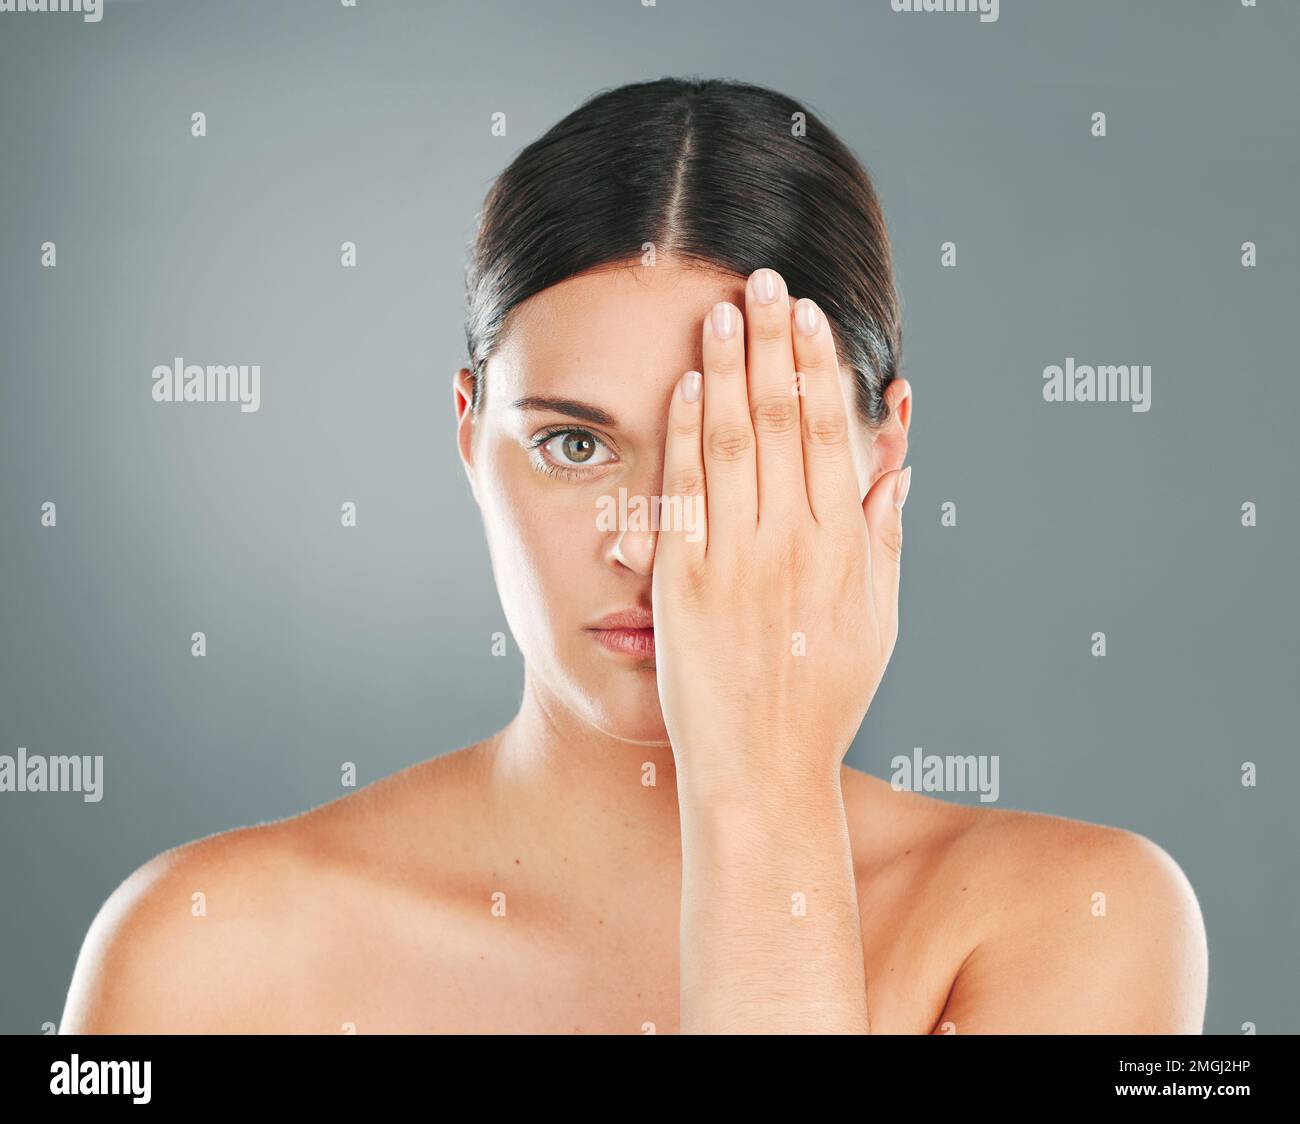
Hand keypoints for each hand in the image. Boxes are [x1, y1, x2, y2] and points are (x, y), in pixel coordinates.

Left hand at [652, 267, 909, 804]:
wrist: (762, 768)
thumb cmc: (824, 697)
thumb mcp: (877, 619)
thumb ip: (882, 538)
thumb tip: (894, 468)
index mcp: (842, 545)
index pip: (829, 432)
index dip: (816, 367)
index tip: (807, 315)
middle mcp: (792, 542)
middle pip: (782, 420)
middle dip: (772, 344)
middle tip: (764, 282)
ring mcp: (735, 560)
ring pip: (731, 443)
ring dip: (725, 370)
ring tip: (721, 310)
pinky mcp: (685, 582)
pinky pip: (686, 493)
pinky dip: (684, 435)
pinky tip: (685, 386)